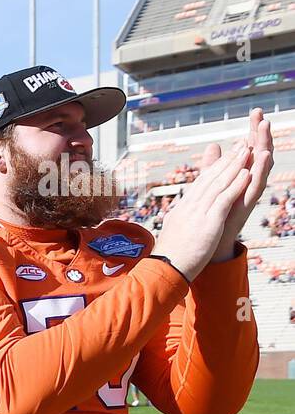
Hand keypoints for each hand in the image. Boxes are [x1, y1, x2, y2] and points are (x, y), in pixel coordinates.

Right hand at [153, 140, 256, 281]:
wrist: (166, 268)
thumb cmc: (170, 255)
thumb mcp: (175, 231)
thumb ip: (180, 219)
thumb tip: (175, 215)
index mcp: (183, 208)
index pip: (202, 183)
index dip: (216, 167)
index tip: (227, 156)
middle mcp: (190, 206)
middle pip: (211, 178)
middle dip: (228, 160)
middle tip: (241, 144)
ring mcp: (199, 212)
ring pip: (219, 184)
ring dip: (235, 166)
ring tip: (247, 151)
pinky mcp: (209, 221)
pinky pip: (225, 199)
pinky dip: (236, 184)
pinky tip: (246, 173)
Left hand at [207, 108, 273, 263]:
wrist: (211, 239)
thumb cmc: (215, 211)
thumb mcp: (212, 183)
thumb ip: (213, 164)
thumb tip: (214, 145)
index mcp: (241, 174)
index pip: (249, 148)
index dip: (252, 131)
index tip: (255, 113)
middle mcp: (248, 181)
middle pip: (257, 153)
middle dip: (260, 134)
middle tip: (261, 115)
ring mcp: (249, 191)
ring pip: (260, 165)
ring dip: (263, 146)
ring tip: (265, 129)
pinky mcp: (247, 203)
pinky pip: (257, 183)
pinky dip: (261, 169)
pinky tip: (263, 155)